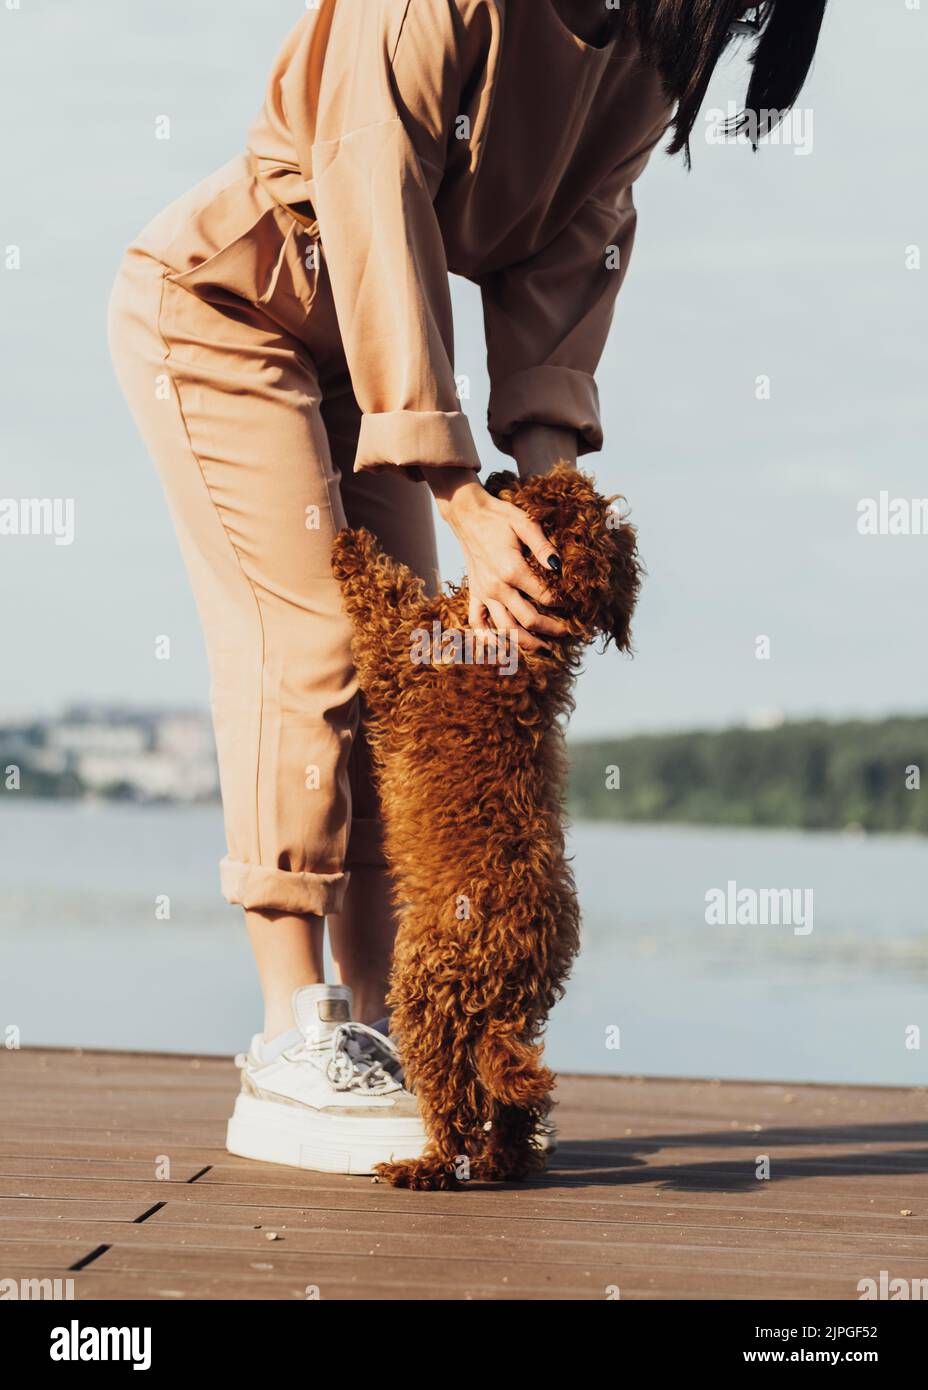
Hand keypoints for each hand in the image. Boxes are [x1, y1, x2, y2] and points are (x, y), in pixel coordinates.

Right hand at [425, 468, 567, 653]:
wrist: (468, 514)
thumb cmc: (498, 517)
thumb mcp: (525, 523)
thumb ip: (543, 546)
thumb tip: (559, 567)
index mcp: (511, 570)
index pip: (544, 597)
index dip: (562, 604)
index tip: (574, 604)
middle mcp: (496, 587)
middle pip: (527, 620)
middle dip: (550, 630)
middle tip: (567, 633)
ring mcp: (483, 593)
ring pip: (505, 629)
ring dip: (525, 643)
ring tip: (543, 649)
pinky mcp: (474, 594)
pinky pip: (477, 623)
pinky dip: (488, 639)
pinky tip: (501, 647)